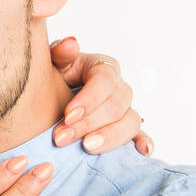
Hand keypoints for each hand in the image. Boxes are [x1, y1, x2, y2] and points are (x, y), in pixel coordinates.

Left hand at [49, 36, 153, 155]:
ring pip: (129, 122)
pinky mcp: (126, 128)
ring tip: (87, 147)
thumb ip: (60, 53)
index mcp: (102, 68)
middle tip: (62, 138)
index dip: (88, 99)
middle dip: (88, 124)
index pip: (104, 81)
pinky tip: (142, 151)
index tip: (67, 115)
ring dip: (109, 136)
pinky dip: (143, 142)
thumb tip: (70, 44)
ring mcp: (124, 109)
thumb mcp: (53, 64)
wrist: (52, 96)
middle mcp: (118, 88)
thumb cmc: (54, 78)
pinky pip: (140, 135)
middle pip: (116, 105)